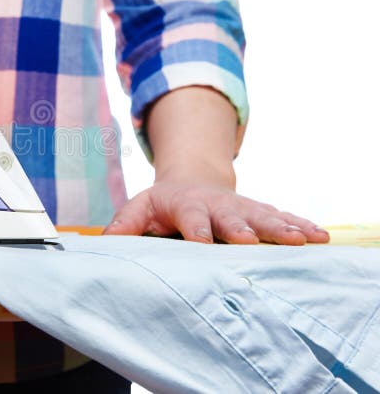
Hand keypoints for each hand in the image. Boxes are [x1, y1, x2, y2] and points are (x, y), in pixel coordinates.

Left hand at [103, 179, 330, 244]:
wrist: (192, 179)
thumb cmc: (162, 203)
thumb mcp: (139, 208)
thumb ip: (124, 225)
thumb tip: (103, 243)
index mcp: (184, 204)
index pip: (189, 217)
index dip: (195, 230)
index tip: (202, 243)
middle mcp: (216, 204)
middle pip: (230, 217)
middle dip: (241, 229)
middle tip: (252, 241)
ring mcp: (240, 207)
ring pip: (262, 216)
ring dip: (281, 228)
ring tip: (302, 239)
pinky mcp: (259, 211)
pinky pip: (282, 218)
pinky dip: (300, 226)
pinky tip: (319, 236)